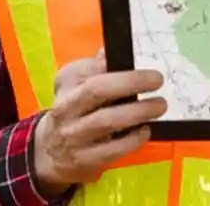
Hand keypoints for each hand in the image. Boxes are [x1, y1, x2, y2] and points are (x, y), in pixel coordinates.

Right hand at [32, 51, 166, 196]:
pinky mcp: (85, 159)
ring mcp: (74, 135)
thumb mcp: (75, 86)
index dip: (115, 64)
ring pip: (107, 120)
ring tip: (159, 106)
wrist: (50, 152)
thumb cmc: (73, 111)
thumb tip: (110, 50)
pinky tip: (145, 130)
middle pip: (96, 90)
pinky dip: (133, 138)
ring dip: (138, 112)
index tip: (138, 63)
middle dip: (130, 83)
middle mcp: (66, 107)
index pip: (89, 68)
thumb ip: (94, 68)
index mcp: (66, 83)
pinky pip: (113, 148)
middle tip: (157, 80)